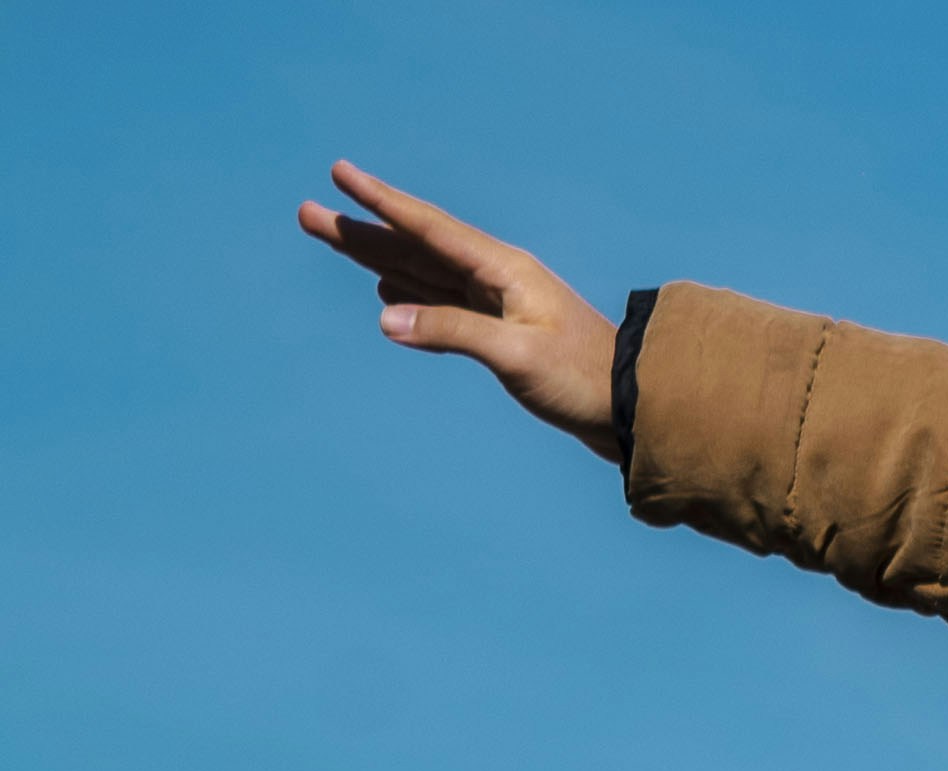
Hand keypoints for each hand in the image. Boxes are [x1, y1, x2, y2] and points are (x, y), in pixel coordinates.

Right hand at [295, 161, 620, 459]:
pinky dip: (409, 296)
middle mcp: (495, 277)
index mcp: (501, 269)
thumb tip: (385, 318)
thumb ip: (451, 332)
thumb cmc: (582, 380)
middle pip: (414, 246)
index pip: (427, 228)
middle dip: (360, 229)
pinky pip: (442, 305)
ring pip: (422, 273)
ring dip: (376, 258)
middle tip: (307, 212)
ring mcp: (497, 304)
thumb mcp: (516, 355)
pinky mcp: (501, 333)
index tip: (339, 173)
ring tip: (333, 239)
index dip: (381, 202)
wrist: (630, 410)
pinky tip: (386, 293)